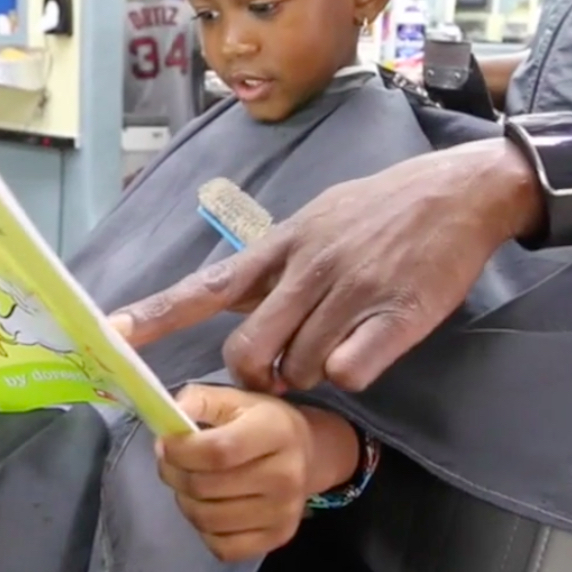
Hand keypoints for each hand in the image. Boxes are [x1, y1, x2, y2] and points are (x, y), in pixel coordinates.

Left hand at [112, 140, 541, 391]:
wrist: (458, 193)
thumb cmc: (382, 209)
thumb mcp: (316, 218)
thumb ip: (274, 263)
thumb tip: (228, 296)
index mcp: (283, 244)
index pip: (209, 285)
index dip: (158, 316)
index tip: (113, 337)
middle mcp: (309, 267)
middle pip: (250, 351)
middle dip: (256, 378)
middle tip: (281, 374)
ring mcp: (351, 291)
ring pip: (300, 369)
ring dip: (310, 376)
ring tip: (339, 344)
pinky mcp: (396, 316)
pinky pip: (350, 371)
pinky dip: (350, 374)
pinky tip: (367, 350)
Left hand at [157, 385, 353, 562]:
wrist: (305, 455)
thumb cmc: (261, 422)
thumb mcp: (234, 400)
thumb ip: (199, 401)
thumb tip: (168, 418)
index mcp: (276, 430)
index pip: (217, 451)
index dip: (181, 450)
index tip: (164, 444)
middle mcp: (286, 474)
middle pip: (206, 487)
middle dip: (174, 473)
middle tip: (169, 462)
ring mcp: (283, 511)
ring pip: (207, 519)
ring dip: (185, 500)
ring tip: (188, 483)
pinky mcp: (278, 537)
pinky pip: (221, 546)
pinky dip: (204, 529)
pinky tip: (209, 506)